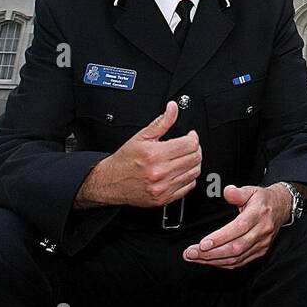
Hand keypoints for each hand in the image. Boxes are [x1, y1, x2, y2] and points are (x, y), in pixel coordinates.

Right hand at [75, 101, 200, 207]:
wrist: (111, 182)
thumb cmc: (125, 160)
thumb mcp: (141, 136)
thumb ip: (161, 122)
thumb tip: (173, 108)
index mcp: (155, 154)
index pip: (190, 144)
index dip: (193, 137)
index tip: (190, 136)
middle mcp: (160, 172)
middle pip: (195, 158)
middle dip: (195, 149)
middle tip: (189, 146)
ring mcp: (163, 187)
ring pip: (194, 172)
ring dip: (194, 163)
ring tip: (186, 157)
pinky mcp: (164, 198)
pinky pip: (188, 187)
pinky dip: (190, 177)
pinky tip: (182, 171)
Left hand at [183, 184, 289, 268]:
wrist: (281, 208)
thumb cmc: (263, 200)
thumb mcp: (251, 190)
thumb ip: (237, 192)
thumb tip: (227, 191)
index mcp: (258, 214)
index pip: (239, 228)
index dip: (220, 238)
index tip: (203, 243)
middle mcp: (261, 231)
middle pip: (236, 247)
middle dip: (211, 253)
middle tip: (191, 253)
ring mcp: (261, 244)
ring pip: (236, 258)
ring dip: (213, 260)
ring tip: (195, 257)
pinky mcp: (260, 252)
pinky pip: (240, 262)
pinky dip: (223, 263)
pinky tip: (209, 261)